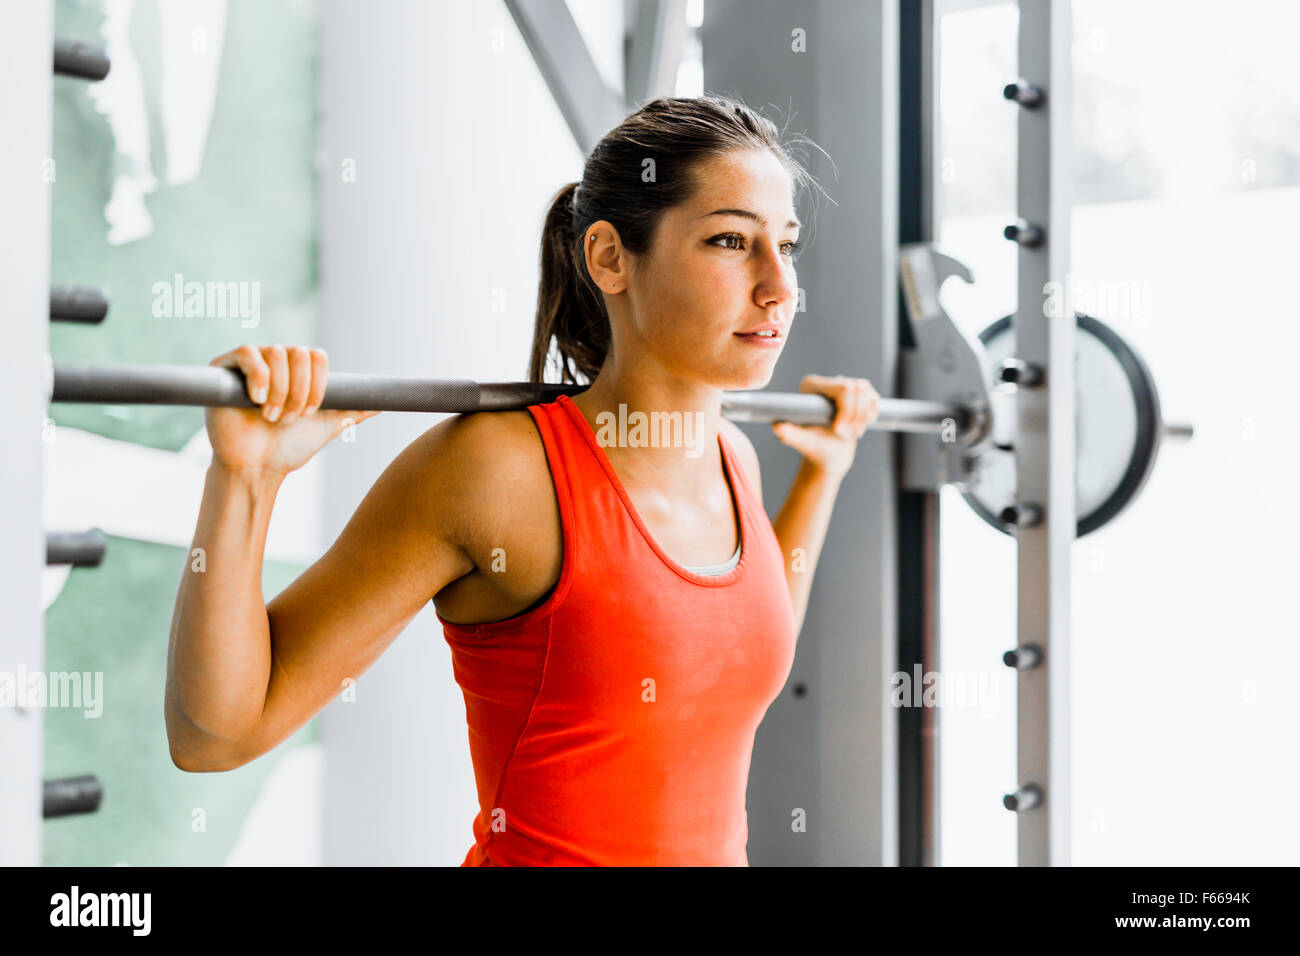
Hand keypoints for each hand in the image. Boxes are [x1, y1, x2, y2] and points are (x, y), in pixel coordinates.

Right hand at [205, 345, 380, 474]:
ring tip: (272, 417)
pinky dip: (259, 378)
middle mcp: (275, 361)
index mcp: (298, 371)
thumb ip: (353, 410)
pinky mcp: (224, 368)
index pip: (317, 356)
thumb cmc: (288, 447)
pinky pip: (249, 353)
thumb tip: (383, 402)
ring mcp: (250, 363)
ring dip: (280, 392)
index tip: (309, 413)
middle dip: (300, 391)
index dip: (318, 385)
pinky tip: (257, 401)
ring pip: (277, 353)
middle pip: (300, 352)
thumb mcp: (328, 425)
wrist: (256, 467)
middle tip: (290, 418)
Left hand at [770, 373, 879, 477]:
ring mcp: (842, 386)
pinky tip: (859, 427)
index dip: (848, 410)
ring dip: (863, 416)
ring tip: (851, 433)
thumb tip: (777, 427)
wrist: (826, 457)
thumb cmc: (812, 450)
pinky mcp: (856, 394)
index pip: (842, 388)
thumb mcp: (801, 442)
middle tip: (845, 435)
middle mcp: (826, 382)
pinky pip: (872, 397)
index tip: (838, 431)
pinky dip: (870, 414)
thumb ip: (788, 433)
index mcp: (810, 386)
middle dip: (855, 415)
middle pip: (856, 388)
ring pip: (865, 392)